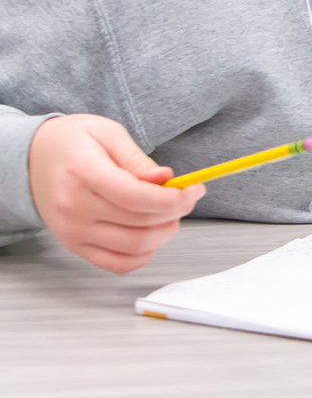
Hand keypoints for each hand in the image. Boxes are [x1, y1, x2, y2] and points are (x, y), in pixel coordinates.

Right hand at [27, 114, 203, 273]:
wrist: (33, 160)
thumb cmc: (72, 142)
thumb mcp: (108, 133)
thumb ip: (138, 159)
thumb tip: (165, 179)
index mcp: (83, 173)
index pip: (135, 197)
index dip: (172, 198)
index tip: (194, 189)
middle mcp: (74, 207)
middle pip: (141, 222)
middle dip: (176, 210)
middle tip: (188, 195)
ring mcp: (73, 231)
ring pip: (135, 246)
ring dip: (165, 232)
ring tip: (170, 212)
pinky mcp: (75, 246)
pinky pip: (116, 264)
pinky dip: (143, 255)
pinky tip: (152, 234)